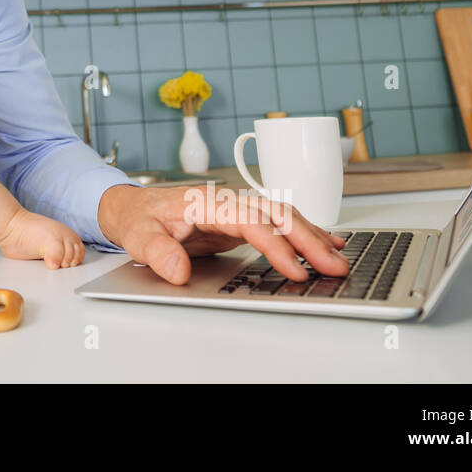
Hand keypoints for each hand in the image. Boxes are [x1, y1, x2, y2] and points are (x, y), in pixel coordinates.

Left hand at [96, 183, 349, 283]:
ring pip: (283, 216)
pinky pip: (277, 223)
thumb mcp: (137, 235)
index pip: (250, 222)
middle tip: (335, 266)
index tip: (294, 270)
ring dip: (312, 236)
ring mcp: (235, 209)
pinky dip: (304, 231)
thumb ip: (156, 252)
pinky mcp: (239, 220)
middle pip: (276, 215)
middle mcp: (226, 201)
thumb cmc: (137, 218)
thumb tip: (177, 270)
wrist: (132, 206)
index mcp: (206, 202)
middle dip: (308, 239)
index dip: (275, 245)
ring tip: (339, 257)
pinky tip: (324, 243)